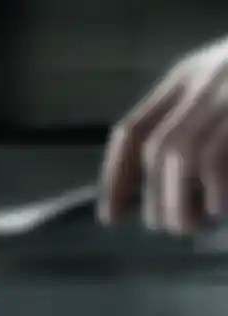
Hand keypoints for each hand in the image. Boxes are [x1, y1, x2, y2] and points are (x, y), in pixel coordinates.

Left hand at [99, 36, 227, 234]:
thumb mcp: (220, 96)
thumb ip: (184, 129)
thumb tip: (141, 197)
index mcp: (189, 75)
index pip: (133, 130)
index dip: (115, 178)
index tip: (111, 216)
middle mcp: (209, 79)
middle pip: (158, 149)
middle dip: (156, 198)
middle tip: (169, 226)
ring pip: (184, 156)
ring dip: (183, 202)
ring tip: (195, 224)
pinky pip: (217, 161)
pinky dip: (216, 194)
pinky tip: (222, 209)